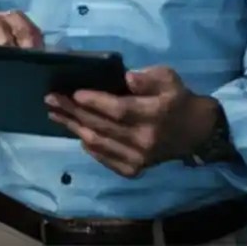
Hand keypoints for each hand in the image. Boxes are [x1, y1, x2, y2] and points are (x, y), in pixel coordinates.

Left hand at [45, 66, 219, 177]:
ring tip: (55, 114)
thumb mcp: (169, 78)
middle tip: (51, 99)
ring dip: (74, 128)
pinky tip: (77, 133)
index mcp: (154, 115)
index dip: (95, 102)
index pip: (119, 110)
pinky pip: (104, 159)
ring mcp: (138, 159)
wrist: (195, 132)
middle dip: (73, 112)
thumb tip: (126, 78)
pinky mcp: (134, 170)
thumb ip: (148, 77)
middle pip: (102, 126)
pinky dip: (88, 146)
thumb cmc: (177, 99)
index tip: (74, 93)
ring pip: (98, 143)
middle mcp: (144, 140)